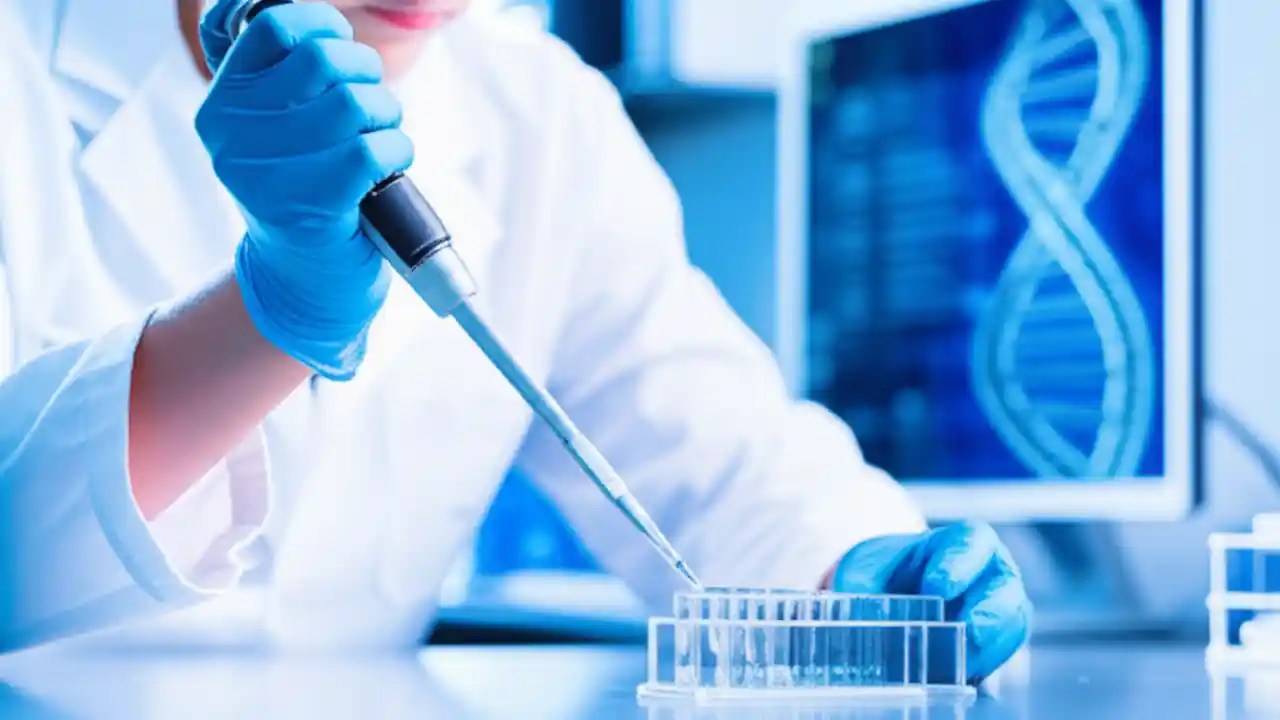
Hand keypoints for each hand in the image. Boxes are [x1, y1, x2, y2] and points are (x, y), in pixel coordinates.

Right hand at [196, 1, 412, 378]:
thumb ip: (277, 70)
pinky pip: (374, 150)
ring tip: (380, 138)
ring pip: (356, 103)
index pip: (275, 24)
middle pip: (324, 59)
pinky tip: (387, 169)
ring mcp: (268, 173)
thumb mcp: (273, 127)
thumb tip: (304, 8)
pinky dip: (396, 152)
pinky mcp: (310, 206)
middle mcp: (233, 135)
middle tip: (371, 107)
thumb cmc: (303, 189)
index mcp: (221, 104)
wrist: (304, 280)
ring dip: (387, 116)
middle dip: (366, 75)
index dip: (324, 26)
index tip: (340, 51)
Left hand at [831, 521, 1030, 683]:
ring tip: (966, 663)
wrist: (887, 594)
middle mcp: (987, 573)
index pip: (972, 540)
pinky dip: (985, 666)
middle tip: (969, 629)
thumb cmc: (884, 572)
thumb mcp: (866, 569)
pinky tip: (964, 675)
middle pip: (1005, 585)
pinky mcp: (991, 644)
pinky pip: (1001, 654)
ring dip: (992, 645)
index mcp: (957, 542)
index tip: (937, 586)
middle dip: (991, 609)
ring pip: (1011, 623)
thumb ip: (860, 583)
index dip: (961, 561)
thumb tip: (851, 606)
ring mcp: (995, 608)